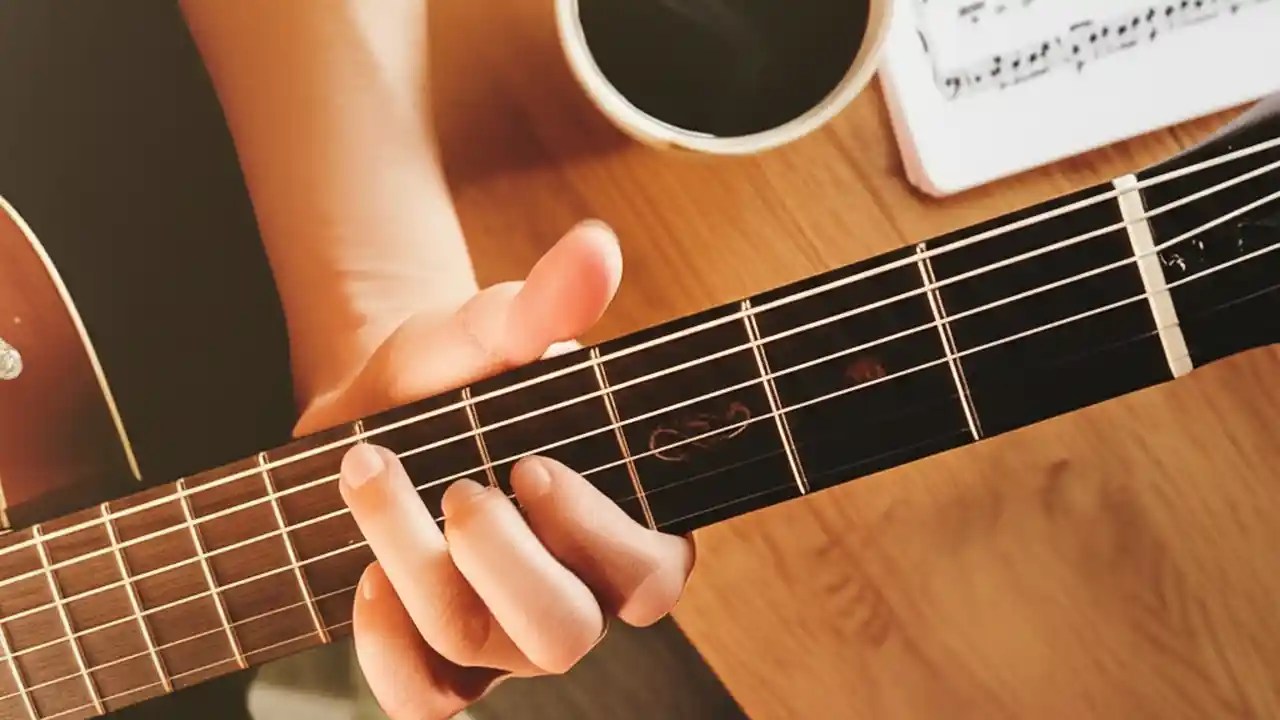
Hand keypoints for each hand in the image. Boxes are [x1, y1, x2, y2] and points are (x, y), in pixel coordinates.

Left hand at [297, 221, 695, 719]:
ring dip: (416, 566)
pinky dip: (386, 649)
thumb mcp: (488, 332)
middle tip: (461, 488)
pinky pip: (422, 699)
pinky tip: (364, 579)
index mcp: (622, 528)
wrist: (381, 409)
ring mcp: (504, 641)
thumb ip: (543, 305)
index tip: (534, 464)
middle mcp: (574, 597)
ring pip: (481, 652)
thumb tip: (593, 250)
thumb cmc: (457, 376)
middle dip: (506, 564)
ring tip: (373, 473)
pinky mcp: (438, 659)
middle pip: (567, 636)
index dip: (599, 538)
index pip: (651, 576)